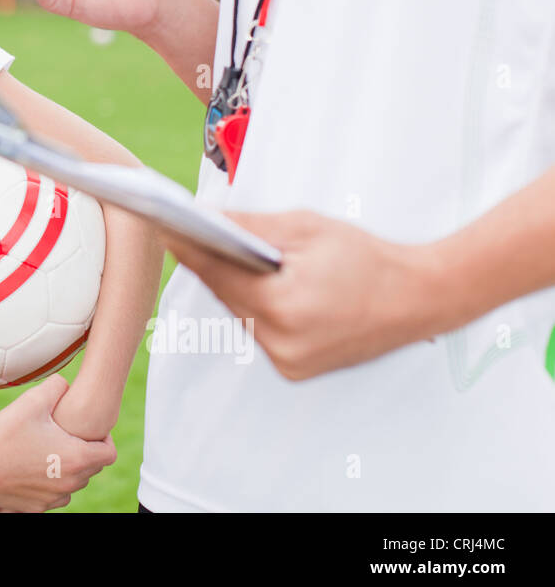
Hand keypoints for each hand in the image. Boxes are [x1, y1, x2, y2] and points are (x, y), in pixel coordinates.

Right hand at [0, 373, 115, 511]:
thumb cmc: (3, 433)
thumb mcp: (33, 400)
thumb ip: (57, 386)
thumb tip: (65, 383)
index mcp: (76, 459)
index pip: (109, 454)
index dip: (105, 439)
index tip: (89, 430)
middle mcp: (69, 484)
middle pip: (91, 469)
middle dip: (83, 451)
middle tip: (64, 435)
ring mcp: (52, 499)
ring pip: (72, 484)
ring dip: (66, 469)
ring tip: (46, 451)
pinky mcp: (35, 508)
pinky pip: (52, 495)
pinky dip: (48, 483)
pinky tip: (30, 466)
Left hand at [161, 211, 450, 379]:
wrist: (423, 298)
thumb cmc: (370, 259)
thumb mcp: (307, 229)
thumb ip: (250, 227)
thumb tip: (205, 216)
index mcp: (284, 307)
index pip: (218, 275)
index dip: (187, 249)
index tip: (162, 227)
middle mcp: (283, 343)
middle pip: (227, 296)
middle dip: (212, 264)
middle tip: (188, 233)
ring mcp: (290, 362)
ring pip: (242, 315)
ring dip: (235, 287)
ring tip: (224, 255)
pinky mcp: (297, 369)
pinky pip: (261, 331)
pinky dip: (258, 307)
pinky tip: (260, 284)